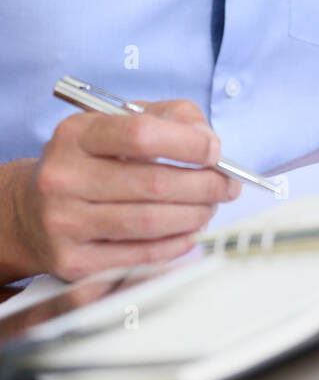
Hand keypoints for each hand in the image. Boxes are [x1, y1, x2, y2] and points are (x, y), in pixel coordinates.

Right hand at [7, 100, 240, 280]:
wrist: (30, 210)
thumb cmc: (88, 161)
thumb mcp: (118, 123)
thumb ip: (170, 117)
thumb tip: (208, 142)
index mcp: (76, 134)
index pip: (141, 134)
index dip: (188, 144)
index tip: (214, 151)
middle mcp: (63, 177)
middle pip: (154, 183)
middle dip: (204, 185)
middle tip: (226, 185)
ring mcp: (65, 223)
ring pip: (151, 222)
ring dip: (195, 215)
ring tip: (210, 206)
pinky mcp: (74, 262)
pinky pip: (140, 255)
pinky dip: (176, 244)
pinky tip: (189, 231)